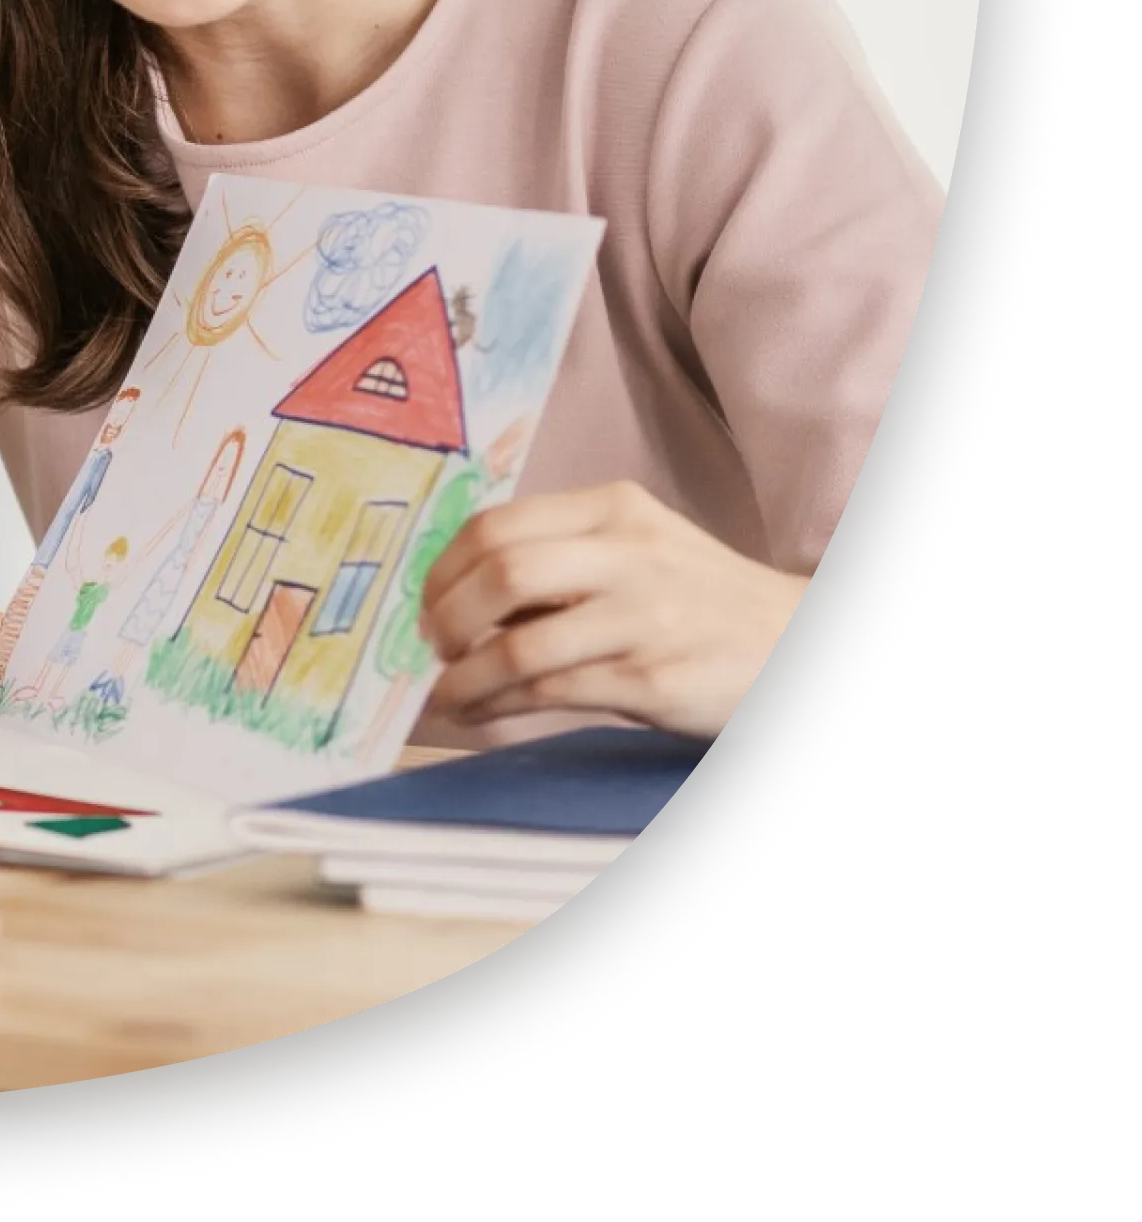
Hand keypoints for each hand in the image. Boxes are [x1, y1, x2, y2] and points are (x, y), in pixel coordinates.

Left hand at [418, 481, 807, 736]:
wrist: (797, 643)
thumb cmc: (694, 599)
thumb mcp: (635, 550)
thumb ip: (559, 559)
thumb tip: (454, 594)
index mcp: (613, 510)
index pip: (498, 524)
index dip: (444, 567)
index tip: (424, 600)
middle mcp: (628, 555)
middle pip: (501, 573)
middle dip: (445, 616)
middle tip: (430, 646)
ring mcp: (644, 617)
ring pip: (519, 644)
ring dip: (464, 676)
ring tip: (445, 692)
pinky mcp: (654, 679)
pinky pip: (552, 692)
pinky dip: (500, 704)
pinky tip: (482, 711)